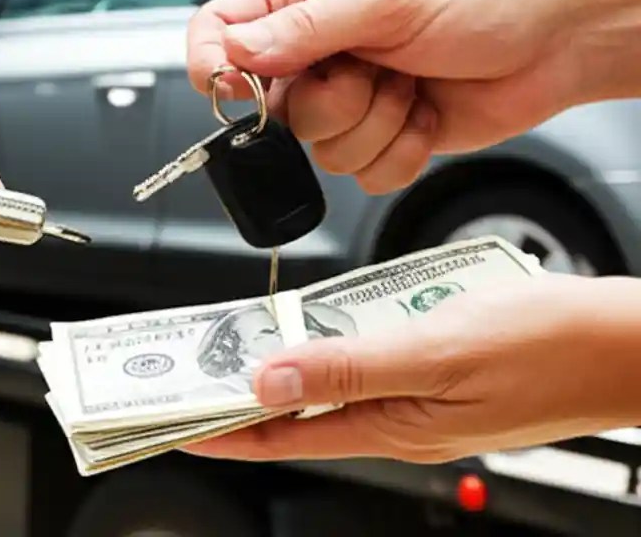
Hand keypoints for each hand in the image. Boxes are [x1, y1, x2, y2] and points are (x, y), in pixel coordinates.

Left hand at [182, 274, 640, 462]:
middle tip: (192, 377)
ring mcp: (425, 403)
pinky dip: (333, 355)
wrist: (631, 344)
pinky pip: (370, 371)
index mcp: (395, 426)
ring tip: (238, 352)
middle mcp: (404, 422)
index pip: (284, 437)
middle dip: (242, 401)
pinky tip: (322, 332)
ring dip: (284, 375)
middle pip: (301, 416)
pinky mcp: (445, 378)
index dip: (225, 430)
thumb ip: (349, 367)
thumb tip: (268, 382)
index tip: (174, 421)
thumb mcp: (438, 350)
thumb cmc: (553, 346)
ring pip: (333, 392)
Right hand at [186, 0, 608, 193]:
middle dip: (327, 102)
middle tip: (370, 70)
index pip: (222, 29)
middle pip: (270, 106)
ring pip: (316, 148)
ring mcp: (352, 97)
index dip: (212, 62)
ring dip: (372, 126)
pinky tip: (425, 115)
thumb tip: (236, 50)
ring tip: (410, 87)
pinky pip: (360, 173)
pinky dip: (397, 153)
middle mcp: (322, 51)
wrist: (558, 36)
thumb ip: (302, 28)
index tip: (231, 87)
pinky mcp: (383, 136)